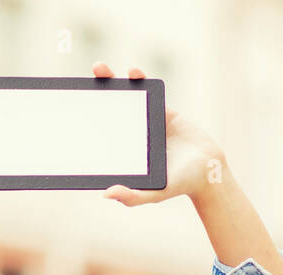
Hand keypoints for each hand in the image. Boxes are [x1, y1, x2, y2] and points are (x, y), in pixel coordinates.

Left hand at [92, 62, 225, 207]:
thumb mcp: (153, 195)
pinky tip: (132, 73)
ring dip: (112, 81)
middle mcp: (131, 134)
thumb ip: (132, 197)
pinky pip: (148, 91)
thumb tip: (105, 194)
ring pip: (125, 97)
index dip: (86, 124)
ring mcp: (146, 121)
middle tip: (83, 83)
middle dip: (94, 95)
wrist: (209, 169)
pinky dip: (139, 80)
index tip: (72, 112)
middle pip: (108, 111)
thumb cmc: (178, 185)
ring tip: (100, 68)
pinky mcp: (162, 110)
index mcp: (124, 152)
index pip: (100, 136)